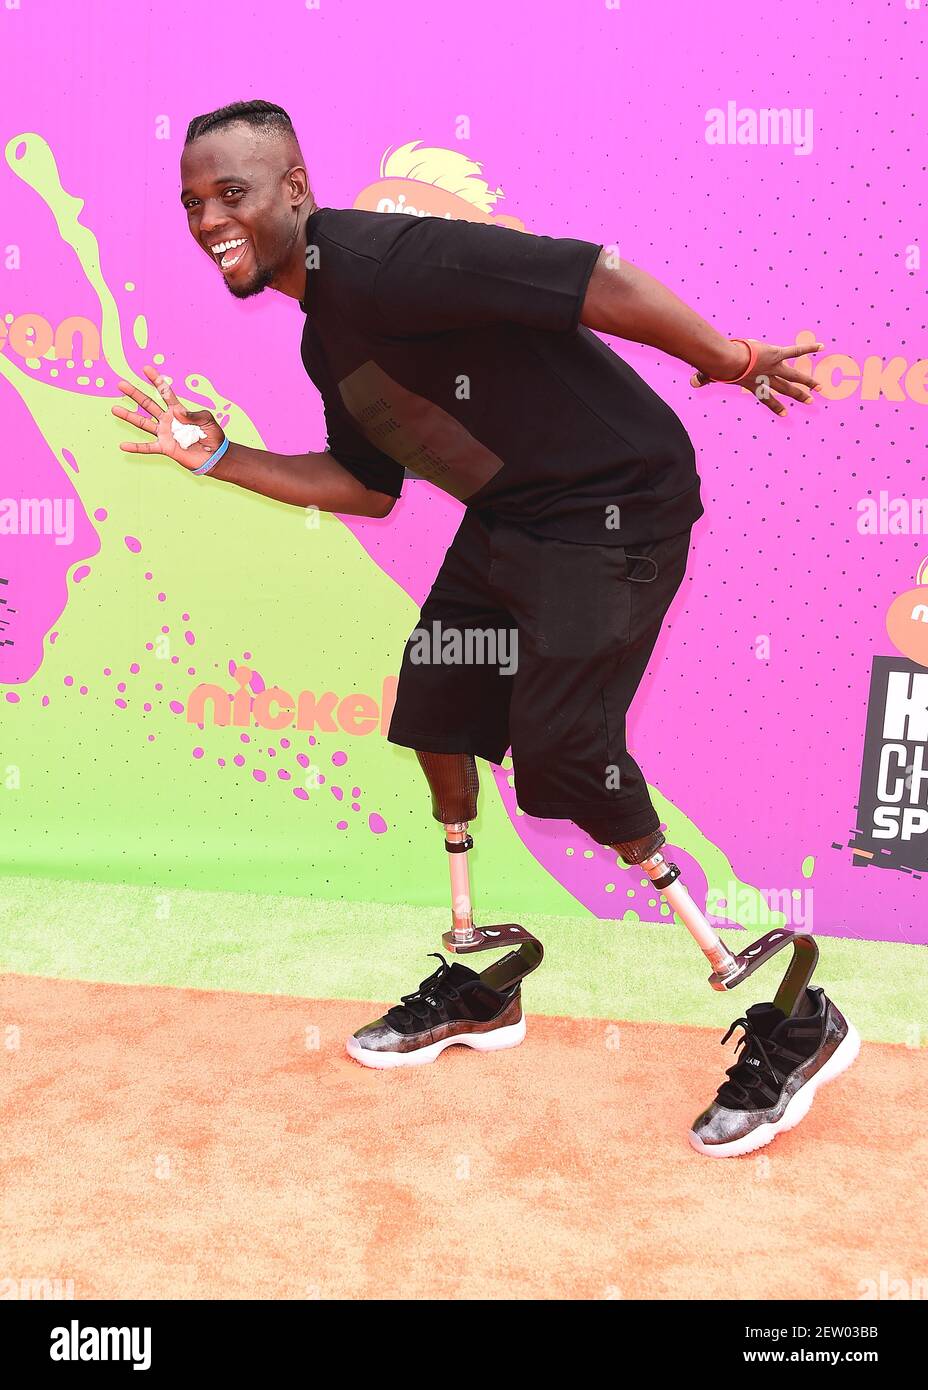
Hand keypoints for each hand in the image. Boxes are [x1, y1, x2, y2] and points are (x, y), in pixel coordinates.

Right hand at [111, 365, 225, 470]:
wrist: (214, 456)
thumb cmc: (213, 435)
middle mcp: (167, 420)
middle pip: (148, 404)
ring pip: (143, 423)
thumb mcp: (207, 419)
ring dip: (129, 416)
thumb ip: (193, 414)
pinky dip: (135, 447)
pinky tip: (123, 446)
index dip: (156, 380)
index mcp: (178, 410)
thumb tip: (177, 412)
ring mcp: (165, 433)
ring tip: (114, 409)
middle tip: (121, 384)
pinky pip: (147, 447)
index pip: (164, 392)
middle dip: (135, 393)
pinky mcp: (165, 447)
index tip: (145, 368)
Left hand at [691, 339, 825, 415]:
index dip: (775, 406)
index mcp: (753, 384)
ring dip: (808, 381)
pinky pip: (796, 351)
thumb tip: (691, 383)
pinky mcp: (777, 354)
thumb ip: (702, 379)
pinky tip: (822, 347)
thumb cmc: (719, 368)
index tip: (784, 414)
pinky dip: (808, 349)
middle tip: (809, 402)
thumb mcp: (711, 374)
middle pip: (785, 389)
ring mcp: (774, 366)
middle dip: (798, 396)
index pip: (766, 398)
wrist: (728, 361)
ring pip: (794, 375)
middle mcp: (766, 378)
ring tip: (820, 388)